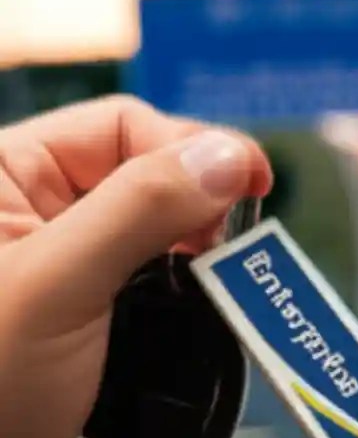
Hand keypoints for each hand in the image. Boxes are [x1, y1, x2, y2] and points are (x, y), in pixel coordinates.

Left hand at [0, 96, 270, 437]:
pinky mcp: (79, 311)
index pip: (123, 126)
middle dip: (201, 203)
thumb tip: (230, 153)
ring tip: (227, 281)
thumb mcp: (57, 287)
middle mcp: (29, 207)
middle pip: (146, 171)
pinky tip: (203, 306)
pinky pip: (151, 277)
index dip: (193, 151)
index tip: (253, 190)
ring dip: (200, 250)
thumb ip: (141, 209)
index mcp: (4, 174)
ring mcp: (56, 261)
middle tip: (237, 248)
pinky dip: (186, 289)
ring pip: (156, 227)